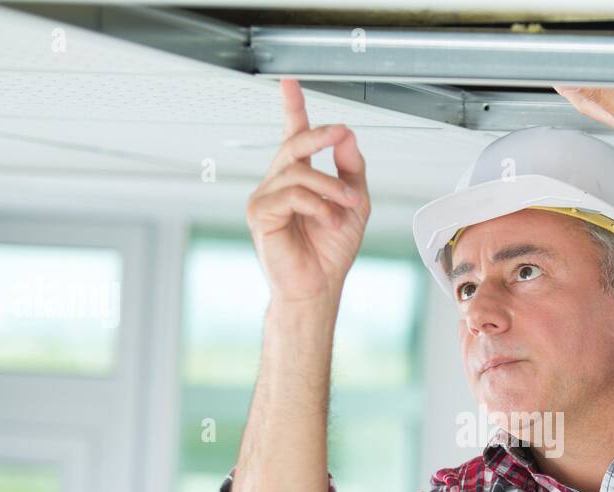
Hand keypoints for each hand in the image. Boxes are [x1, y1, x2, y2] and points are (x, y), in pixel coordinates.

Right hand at [246, 79, 370, 305]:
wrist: (318, 286)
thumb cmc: (331, 251)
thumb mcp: (354, 203)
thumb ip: (351, 169)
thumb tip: (346, 136)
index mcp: (297, 179)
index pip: (293, 135)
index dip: (292, 108)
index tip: (291, 83)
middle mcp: (277, 183)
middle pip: (294, 143)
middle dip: (320, 135)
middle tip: (341, 134)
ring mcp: (265, 197)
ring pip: (299, 171)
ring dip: (331, 187)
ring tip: (348, 206)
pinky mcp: (260, 214)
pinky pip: (292, 194)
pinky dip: (318, 205)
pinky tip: (329, 221)